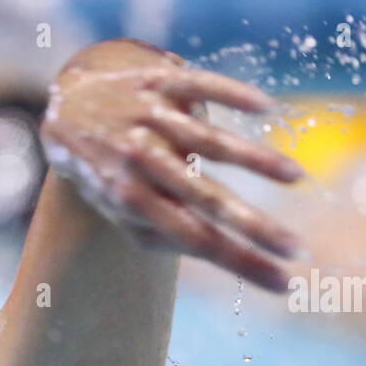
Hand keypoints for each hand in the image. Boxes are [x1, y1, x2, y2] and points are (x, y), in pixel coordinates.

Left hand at [41, 40, 304, 291]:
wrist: (67, 110)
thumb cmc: (105, 173)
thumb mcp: (121, 213)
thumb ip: (162, 233)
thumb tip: (219, 255)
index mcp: (132, 202)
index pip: (194, 240)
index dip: (239, 261)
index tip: (282, 283)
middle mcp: (141, 161)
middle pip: (205, 200)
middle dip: (254, 227)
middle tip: (298, 249)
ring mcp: (150, 120)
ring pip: (208, 141)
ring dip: (255, 160)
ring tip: (296, 179)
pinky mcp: (159, 82)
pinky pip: (200, 86)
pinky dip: (232, 94)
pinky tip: (266, 107)